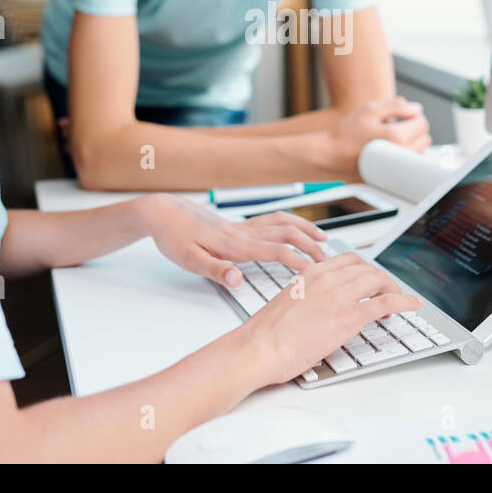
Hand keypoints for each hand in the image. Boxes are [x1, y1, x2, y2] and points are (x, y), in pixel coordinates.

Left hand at [135, 193, 327, 287]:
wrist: (161, 213)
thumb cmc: (172, 236)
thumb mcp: (188, 260)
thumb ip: (215, 270)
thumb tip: (237, 279)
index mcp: (235, 245)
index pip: (276, 252)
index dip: (299, 262)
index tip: (317, 274)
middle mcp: (244, 232)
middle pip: (287, 234)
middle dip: (311, 246)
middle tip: (330, 262)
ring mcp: (243, 226)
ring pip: (283, 222)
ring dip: (305, 229)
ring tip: (323, 239)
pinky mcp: (238, 223)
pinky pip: (271, 219)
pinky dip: (290, 222)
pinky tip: (295, 228)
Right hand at [239, 252, 422, 386]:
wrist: (258, 348)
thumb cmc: (265, 334)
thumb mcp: (288, 303)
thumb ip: (307, 298)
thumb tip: (319, 308)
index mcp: (310, 273)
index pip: (348, 261)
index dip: (365, 270)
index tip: (370, 280)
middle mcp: (326, 278)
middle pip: (367, 268)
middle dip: (381, 279)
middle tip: (387, 292)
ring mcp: (338, 296)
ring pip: (378, 280)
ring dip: (393, 289)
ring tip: (398, 301)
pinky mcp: (348, 317)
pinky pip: (386, 301)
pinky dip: (404, 301)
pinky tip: (413, 305)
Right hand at [326, 96, 431, 177]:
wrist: (329, 157)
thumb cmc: (345, 134)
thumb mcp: (369, 110)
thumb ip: (396, 106)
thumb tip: (416, 109)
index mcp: (396, 136)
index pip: (422, 123)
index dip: (413, 116)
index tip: (402, 116)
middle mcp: (400, 155)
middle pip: (425, 139)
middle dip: (414, 130)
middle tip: (396, 127)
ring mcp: (396, 170)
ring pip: (420, 154)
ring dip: (412, 144)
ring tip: (391, 141)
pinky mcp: (391, 178)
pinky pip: (409, 167)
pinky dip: (405, 158)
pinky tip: (389, 153)